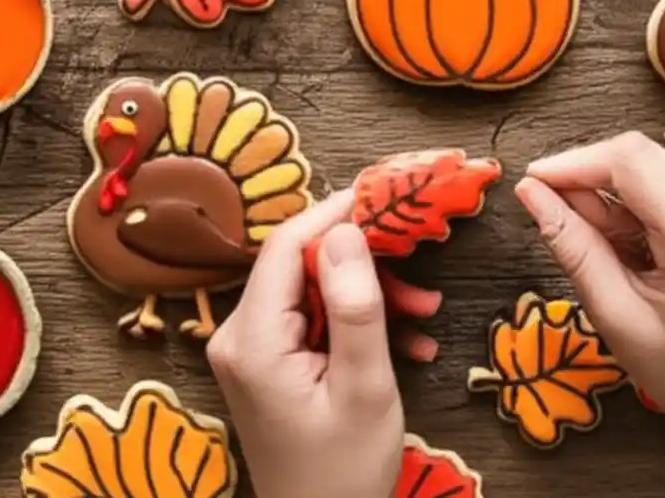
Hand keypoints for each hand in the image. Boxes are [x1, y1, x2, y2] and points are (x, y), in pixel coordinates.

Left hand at [208, 190, 403, 497]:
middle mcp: (239, 337)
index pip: (288, 245)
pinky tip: (406, 341)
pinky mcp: (269, 365)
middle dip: (366, 262)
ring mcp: (252, 352)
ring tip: (425, 315)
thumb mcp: (364, 386)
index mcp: (253, 340)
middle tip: (421, 269)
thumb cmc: (344, 470)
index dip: (338, 212)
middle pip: (302, 265)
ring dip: (370, 294)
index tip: (390, 195)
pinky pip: (314, 321)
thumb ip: (356, 307)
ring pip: (314, 290)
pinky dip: (357, 323)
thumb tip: (350, 232)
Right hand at [515, 133, 664, 497]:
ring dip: (614, 194)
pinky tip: (627, 249)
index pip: (632, 160)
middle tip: (554, 216)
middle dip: (590, 176)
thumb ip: (574, 248)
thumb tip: (532, 194)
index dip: (573, 162)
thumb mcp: (619, 319)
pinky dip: (639, 208)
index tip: (532, 183)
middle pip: (645, 156)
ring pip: (658, 170)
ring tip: (595, 247)